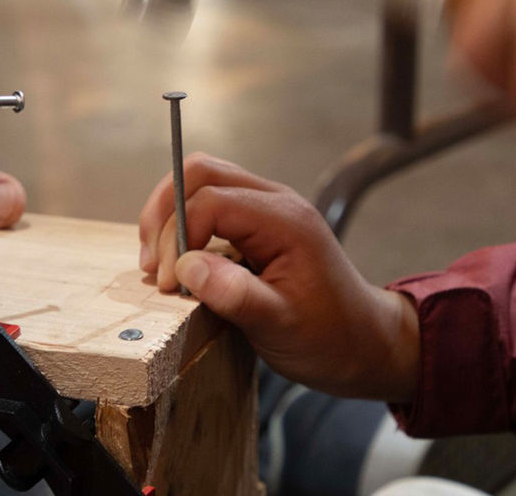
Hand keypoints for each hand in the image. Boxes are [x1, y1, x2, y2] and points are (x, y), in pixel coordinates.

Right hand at [138, 153, 417, 399]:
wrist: (365, 343)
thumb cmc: (330, 338)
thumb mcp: (281, 326)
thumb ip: (236, 295)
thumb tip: (186, 268)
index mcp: (284, 221)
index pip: (210, 202)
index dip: (177, 239)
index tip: (169, 284)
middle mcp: (276, 202)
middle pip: (201, 172)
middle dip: (164, 212)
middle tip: (150, 263)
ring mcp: (268, 209)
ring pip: (203, 181)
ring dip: (170, 215)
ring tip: (156, 261)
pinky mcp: (259, 224)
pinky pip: (212, 204)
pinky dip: (184, 225)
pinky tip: (177, 262)